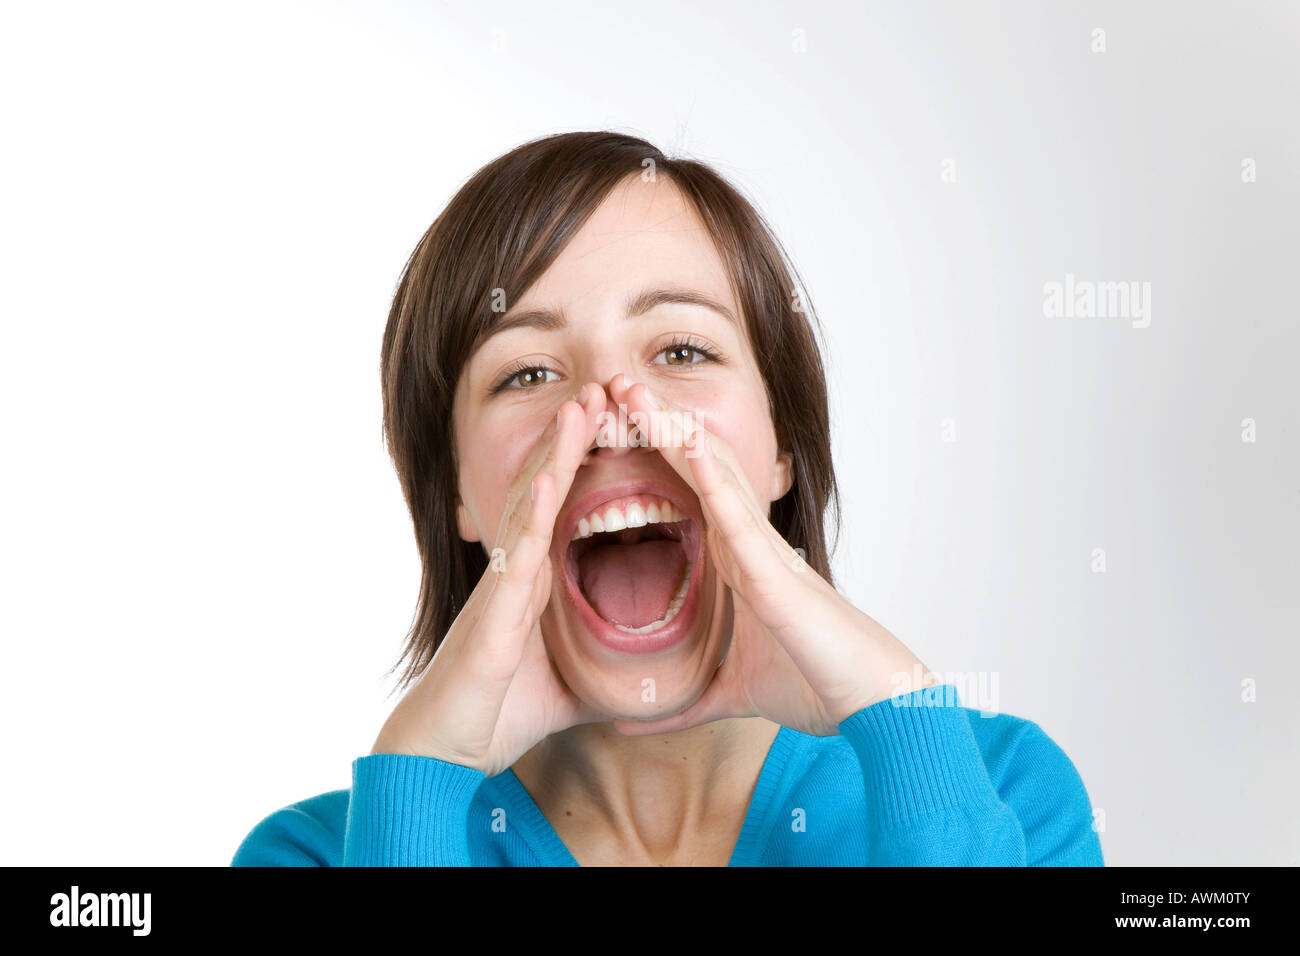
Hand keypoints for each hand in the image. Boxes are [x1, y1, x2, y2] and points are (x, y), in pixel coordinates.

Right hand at [370, 384, 608, 776]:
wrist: (444, 753)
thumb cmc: (499, 716)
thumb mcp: (572, 686)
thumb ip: (604, 671)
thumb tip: (649, 679)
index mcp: (536, 583)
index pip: (565, 508)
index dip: (586, 465)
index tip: (614, 425)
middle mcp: (518, 572)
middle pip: (547, 490)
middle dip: (573, 438)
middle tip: (601, 389)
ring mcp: (503, 586)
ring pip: (532, 504)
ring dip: (557, 453)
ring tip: (582, 405)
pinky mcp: (494, 611)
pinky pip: (518, 551)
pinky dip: (535, 509)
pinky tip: (554, 474)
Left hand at [606, 374, 940, 737]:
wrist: (870, 702)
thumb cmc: (812, 686)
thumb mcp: (726, 696)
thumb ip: (677, 705)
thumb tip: (625, 720)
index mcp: (734, 563)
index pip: (684, 496)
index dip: (650, 459)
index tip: (610, 431)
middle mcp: (745, 543)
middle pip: (693, 468)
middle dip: (653, 425)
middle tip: (613, 384)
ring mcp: (760, 547)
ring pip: (710, 472)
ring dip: (669, 429)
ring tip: (630, 389)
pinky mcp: (771, 567)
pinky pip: (732, 510)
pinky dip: (705, 472)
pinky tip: (677, 439)